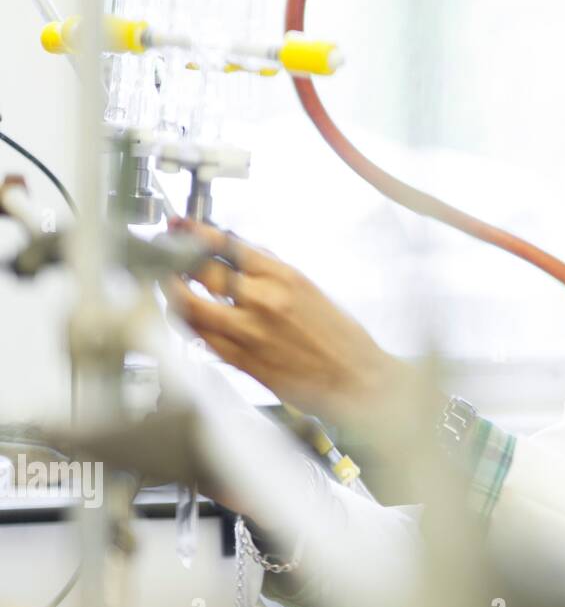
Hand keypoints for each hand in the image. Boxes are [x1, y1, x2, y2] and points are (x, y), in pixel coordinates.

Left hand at [162, 219, 411, 425]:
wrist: (356, 378)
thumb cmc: (340, 338)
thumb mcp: (309, 289)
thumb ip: (271, 272)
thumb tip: (238, 254)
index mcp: (284, 277)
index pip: (226, 245)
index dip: (195, 232)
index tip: (179, 227)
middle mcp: (263, 300)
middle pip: (200, 271)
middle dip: (177, 260)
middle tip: (166, 256)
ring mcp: (249, 331)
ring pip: (190, 306)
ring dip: (173, 293)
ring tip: (169, 287)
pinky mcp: (241, 360)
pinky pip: (200, 337)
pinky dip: (187, 324)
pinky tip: (185, 317)